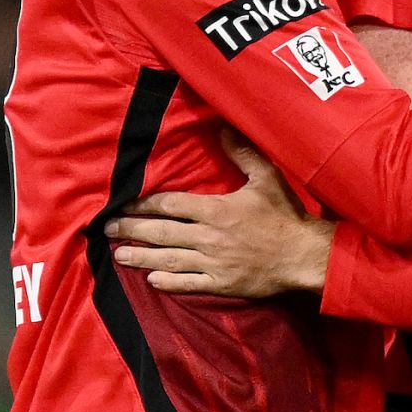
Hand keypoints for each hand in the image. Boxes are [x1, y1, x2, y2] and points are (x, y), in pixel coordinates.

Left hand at [104, 129, 335, 296]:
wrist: (303, 254)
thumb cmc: (285, 214)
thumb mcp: (267, 177)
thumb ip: (243, 153)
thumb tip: (223, 128)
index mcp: (215, 209)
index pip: (171, 205)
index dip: (145, 204)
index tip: (125, 204)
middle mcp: (208, 236)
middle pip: (161, 232)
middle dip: (132, 230)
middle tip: (109, 230)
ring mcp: (212, 262)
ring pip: (168, 260)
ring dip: (141, 257)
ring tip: (119, 255)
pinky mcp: (220, 283)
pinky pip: (187, 284)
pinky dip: (167, 282)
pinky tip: (152, 280)